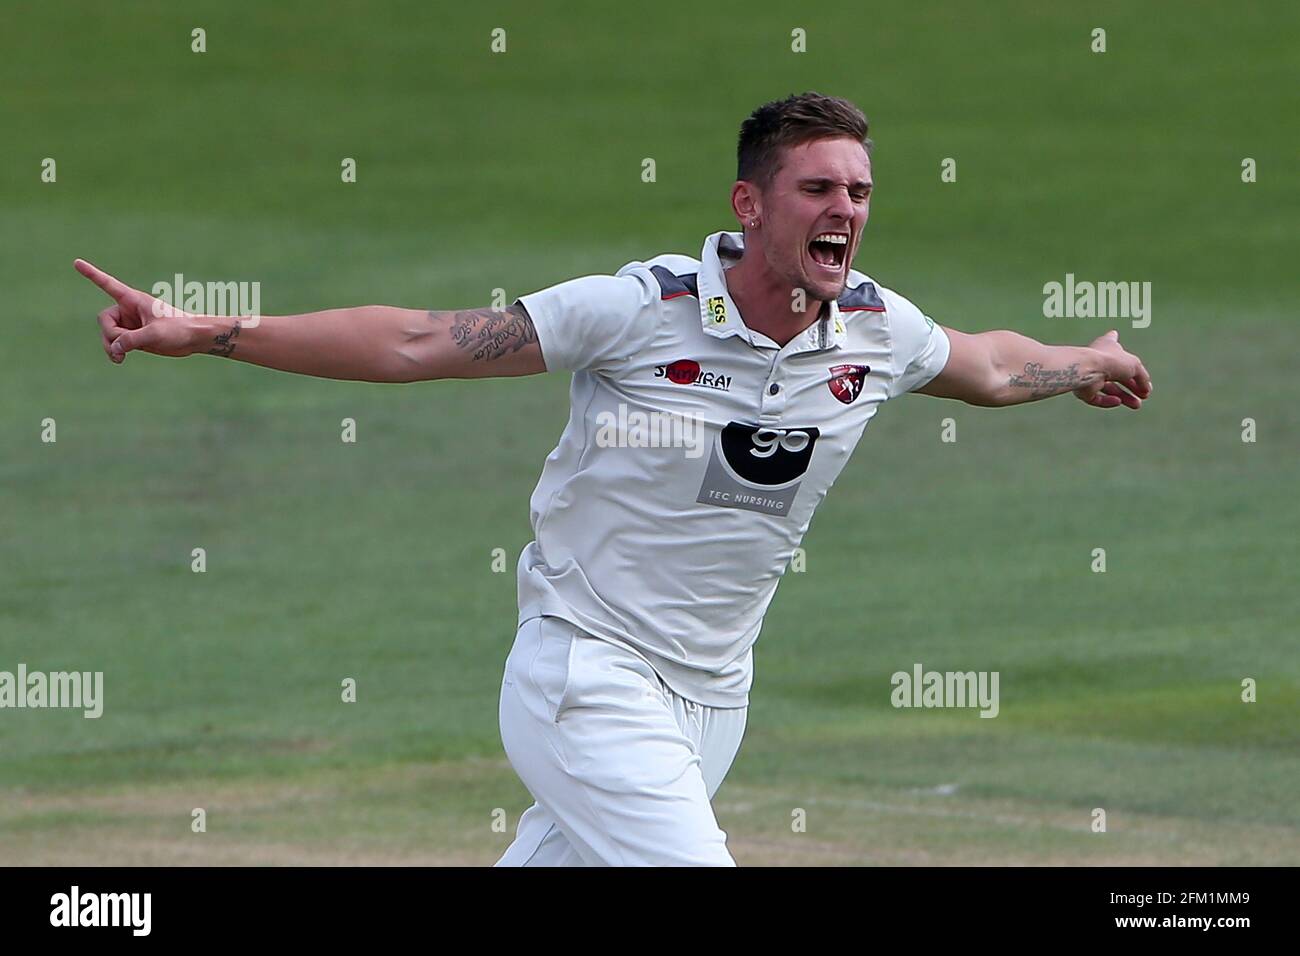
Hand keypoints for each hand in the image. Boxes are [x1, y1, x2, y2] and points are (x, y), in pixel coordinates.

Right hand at [74, 259, 199, 363]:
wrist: (194, 338)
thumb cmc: (179, 329)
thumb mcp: (155, 334)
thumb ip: (132, 340)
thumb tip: (115, 348)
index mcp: (133, 300)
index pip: (108, 285)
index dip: (92, 274)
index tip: (76, 262)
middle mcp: (129, 310)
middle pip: (105, 321)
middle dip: (111, 335)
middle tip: (125, 345)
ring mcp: (131, 324)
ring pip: (108, 334)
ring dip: (110, 346)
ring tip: (120, 358)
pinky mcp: (135, 337)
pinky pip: (117, 343)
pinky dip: (115, 351)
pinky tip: (120, 359)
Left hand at [1075, 330, 1152, 408]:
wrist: (1088, 369)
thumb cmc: (1111, 360)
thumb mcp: (1135, 366)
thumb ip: (1142, 377)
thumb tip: (1146, 389)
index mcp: (1107, 345)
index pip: (1111, 340)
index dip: (1114, 339)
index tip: (1114, 333)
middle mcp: (1097, 359)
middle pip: (1117, 374)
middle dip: (1131, 386)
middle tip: (1144, 395)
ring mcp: (1089, 375)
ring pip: (1108, 389)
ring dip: (1123, 397)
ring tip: (1136, 405)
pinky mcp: (1083, 390)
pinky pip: (1097, 398)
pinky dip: (1108, 401)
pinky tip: (1117, 401)